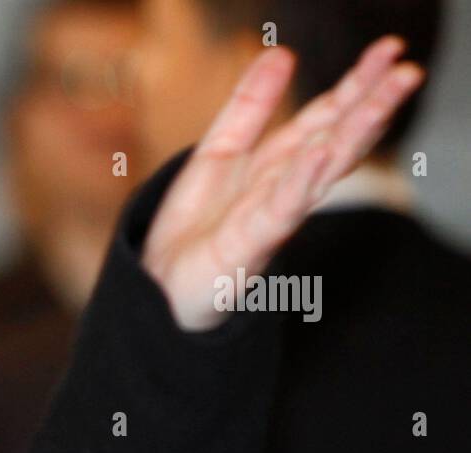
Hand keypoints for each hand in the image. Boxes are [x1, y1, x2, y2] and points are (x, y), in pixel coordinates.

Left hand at [143, 36, 424, 329]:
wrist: (161, 284)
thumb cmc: (195, 224)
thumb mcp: (218, 150)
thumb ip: (250, 106)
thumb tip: (282, 51)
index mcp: (280, 163)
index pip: (326, 117)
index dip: (357, 83)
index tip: (390, 50)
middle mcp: (285, 188)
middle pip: (335, 140)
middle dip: (372, 106)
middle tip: (409, 71)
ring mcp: (271, 216)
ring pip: (319, 172)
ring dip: (353, 136)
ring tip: (382, 101)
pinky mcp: (248, 244)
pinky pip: (280, 209)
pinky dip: (300, 181)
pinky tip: (319, 154)